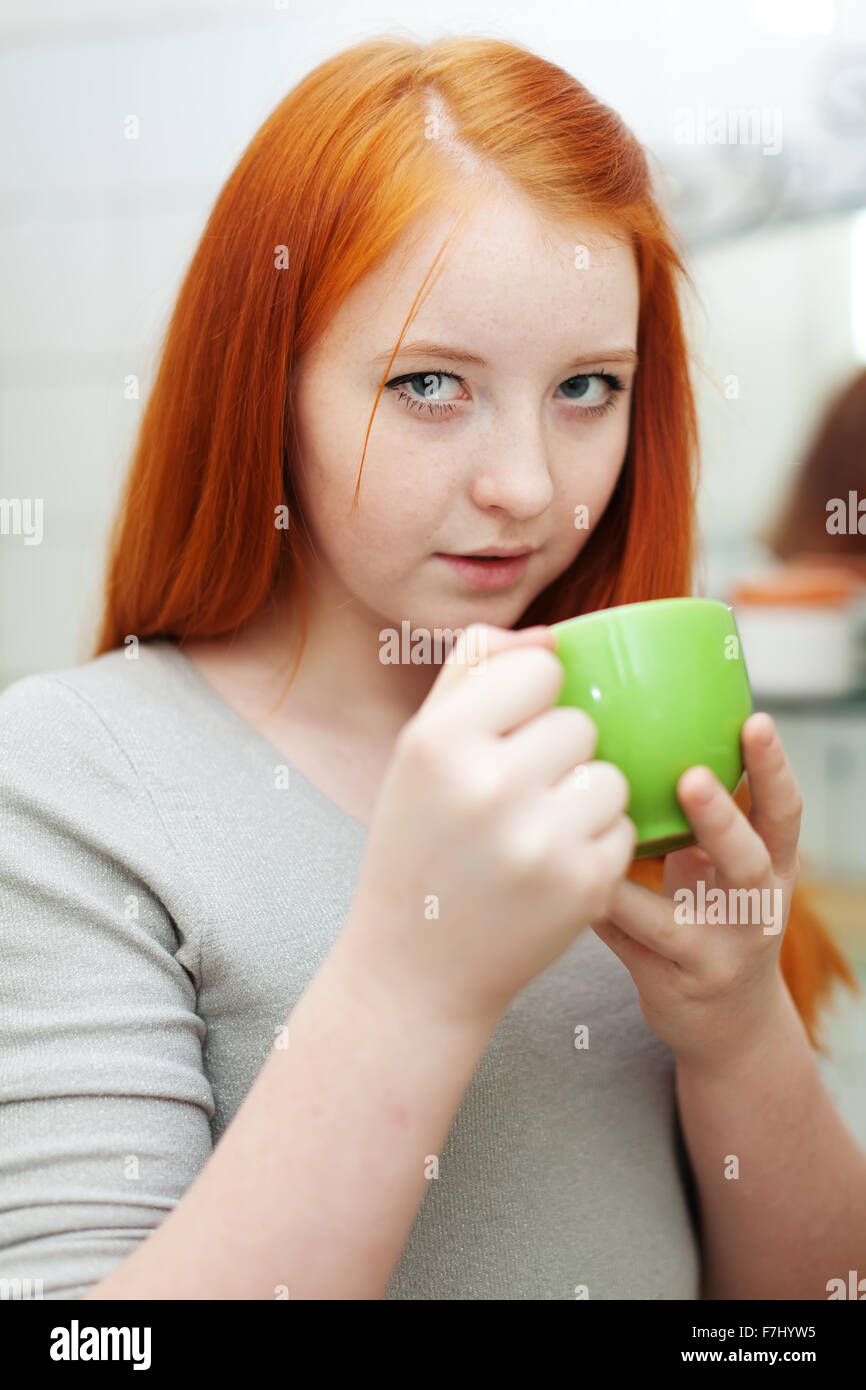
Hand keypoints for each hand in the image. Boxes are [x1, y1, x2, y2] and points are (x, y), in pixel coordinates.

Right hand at [340, 623, 635, 1030]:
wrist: (415, 970)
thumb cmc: (420, 846)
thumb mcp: (417, 755)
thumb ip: (471, 677)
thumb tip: (550, 637)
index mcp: (438, 742)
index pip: (539, 667)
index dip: (536, 696)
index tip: (513, 731)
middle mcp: (487, 785)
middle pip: (579, 724)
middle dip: (559, 754)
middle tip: (518, 798)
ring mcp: (540, 840)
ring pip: (609, 776)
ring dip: (585, 799)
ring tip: (536, 833)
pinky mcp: (585, 887)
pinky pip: (624, 829)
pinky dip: (597, 846)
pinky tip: (551, 871)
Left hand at [590, 712, 802, 1075]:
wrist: (731, 1026)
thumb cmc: (716, 917)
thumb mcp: (731, 868)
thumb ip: (703, 815)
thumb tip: (643, 722)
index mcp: (774, 868)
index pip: (785, 812)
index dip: (774, 768)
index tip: (756, 720)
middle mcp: (754, 912)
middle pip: (747, 862)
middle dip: (720, 819)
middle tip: (692, 777)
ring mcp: (716, 956)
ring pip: (672, 919)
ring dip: (632, 883)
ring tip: (598, 843)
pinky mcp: (672, 986)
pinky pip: (624, 944)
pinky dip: (593, 909)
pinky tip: (558, 878)